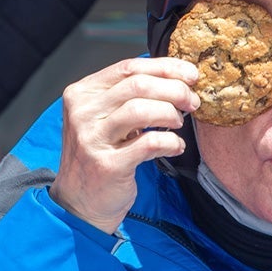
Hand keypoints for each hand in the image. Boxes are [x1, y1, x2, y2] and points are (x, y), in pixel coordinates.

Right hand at [50, 57, 198, 234]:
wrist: (79, 203)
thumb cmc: (100, 156)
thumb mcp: (104, 118)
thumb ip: (128, 96)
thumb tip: (176, 78)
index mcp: (82, 93)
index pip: (128, 67)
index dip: (165, 67)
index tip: (190, 74)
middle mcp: (83, 112)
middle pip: (138, 85)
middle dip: (174, 90)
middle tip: (192, 101)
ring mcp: (92, 138)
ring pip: (141, 109)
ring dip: (170, 113)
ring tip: (179, 123)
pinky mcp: (107, 164)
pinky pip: (149, 143)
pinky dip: (170, 142)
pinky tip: (175, 146)